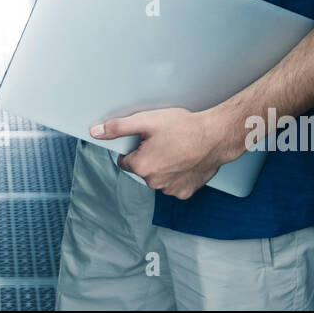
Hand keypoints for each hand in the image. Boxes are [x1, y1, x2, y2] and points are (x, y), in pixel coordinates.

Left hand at [90, 106, 245, 199]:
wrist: (216, 136)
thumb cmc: (185, 128)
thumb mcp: (147, 121)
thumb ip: (118, 127)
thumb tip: (97, 132)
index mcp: (142, 167)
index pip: (125, 161)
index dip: (134, 148)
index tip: (145, 140)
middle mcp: (155, 183)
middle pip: (142, 169)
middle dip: (149, 157)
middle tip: (163, 141)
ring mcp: (171, 189)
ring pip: (158, 177)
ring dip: (163, 166)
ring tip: (176, 149)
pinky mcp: (185, 191)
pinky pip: (174, 184)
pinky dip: (177, 174)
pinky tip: (185, 160)